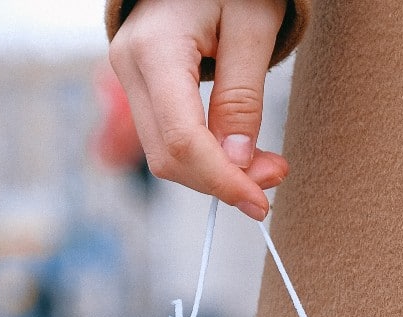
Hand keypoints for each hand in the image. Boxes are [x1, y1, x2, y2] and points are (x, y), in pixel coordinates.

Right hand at [109, 0, 288, 219]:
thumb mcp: (252, 30)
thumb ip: (243, 98)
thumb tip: (238, 162)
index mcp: (156, 49)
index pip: (182, 139)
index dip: (221, 180)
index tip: (260, 202)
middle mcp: (129, 67)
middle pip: (168, 156)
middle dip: (222, 180)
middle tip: (273, 177)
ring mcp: (129, 78)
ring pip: (165, 155)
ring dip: (215, 173)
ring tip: (263, 165)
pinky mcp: (140, 87)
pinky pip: (167, 138)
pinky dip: (203, 156)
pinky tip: (237, 153)